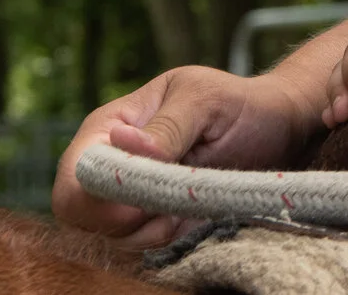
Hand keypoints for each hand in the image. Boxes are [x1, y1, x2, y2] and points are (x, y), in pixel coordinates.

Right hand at [52, 66, 316, 246]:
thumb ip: (166, 126)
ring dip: (150, 232)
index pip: (74, 175)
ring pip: (109, 237)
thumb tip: (123, 143)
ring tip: (189, 202)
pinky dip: (165, 240)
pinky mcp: (147, 221)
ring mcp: (125, 196)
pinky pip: (138, 247)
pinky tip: (191, 216)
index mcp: (108, 126)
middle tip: (170, 205)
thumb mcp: (205, 101)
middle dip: (123, 220)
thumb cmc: (237, 105)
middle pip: (80, 215)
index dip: (96, 197)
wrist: (273, 127)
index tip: (141, 201)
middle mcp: (108, 164)